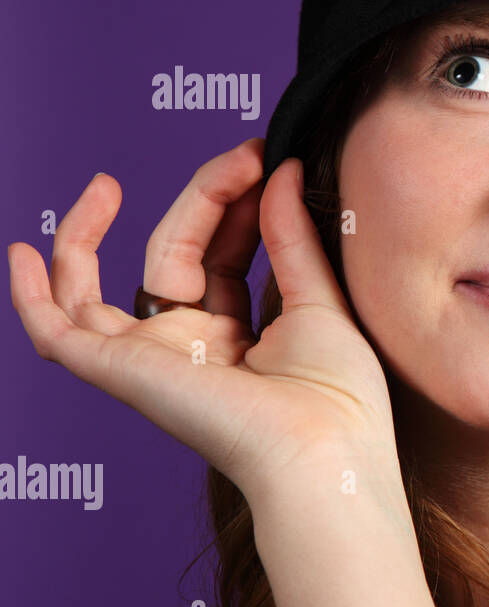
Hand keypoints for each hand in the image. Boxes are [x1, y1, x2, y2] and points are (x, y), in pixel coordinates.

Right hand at [7, 138, 397, 505]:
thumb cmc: (340, 400)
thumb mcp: (320, 300)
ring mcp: (152, 360)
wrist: (327, 452)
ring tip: (109, 181)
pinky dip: (32, 295)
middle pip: (170, 253)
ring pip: (102, 284)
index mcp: (237, 339)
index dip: (235, 201)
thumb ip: (290, 238)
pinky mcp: (122, 372)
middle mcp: (189, 348)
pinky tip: (24, 248)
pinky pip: (56, 333)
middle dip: (205, 196)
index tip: (268, 156)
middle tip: (249, 154)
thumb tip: (281, 171)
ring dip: (96, 229)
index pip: (219, 252)